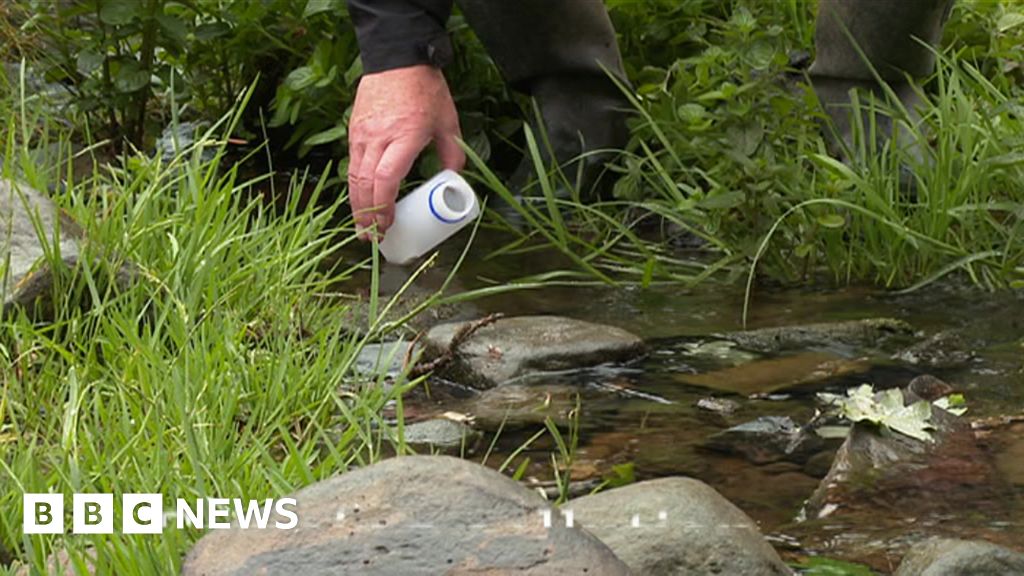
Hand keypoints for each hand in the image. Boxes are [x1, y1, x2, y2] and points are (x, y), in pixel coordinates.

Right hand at [347, 65, 464, 237]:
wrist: (397, 57)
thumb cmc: (425, 89)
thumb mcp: (448, 122)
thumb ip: (453, 154)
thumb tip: (454, 180)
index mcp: (404, 137)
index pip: (387, 179)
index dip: (384, 207)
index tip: (388, 226)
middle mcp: (378, 137)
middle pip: (365, 184)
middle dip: (366, 215)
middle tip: (372, 238)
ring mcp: (362, 134)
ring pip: (354, 176)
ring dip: (357, 205)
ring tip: (363, 228)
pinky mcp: (354, 130)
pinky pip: (352, 164)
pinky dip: (355, 186)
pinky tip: (361, 200)